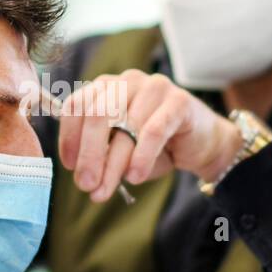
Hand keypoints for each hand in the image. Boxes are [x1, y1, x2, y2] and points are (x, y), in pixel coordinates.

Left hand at [57, 70, 242, 202]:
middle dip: (89, 154)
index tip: (70, 168)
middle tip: (86, 185)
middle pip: (98, 114)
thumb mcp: (121, 149)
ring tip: (106, 190)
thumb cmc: (156, 146)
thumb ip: (100, 155)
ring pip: (125, 127)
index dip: (69, 138)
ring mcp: (154, 87)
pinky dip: (141, 157)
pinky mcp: (179, 101)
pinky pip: (153, 131)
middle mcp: (127, 81)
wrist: (202, 144)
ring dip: (113, 164)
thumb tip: (82, 177)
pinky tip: (135, 177)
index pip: (77, 105)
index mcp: (107, 87)